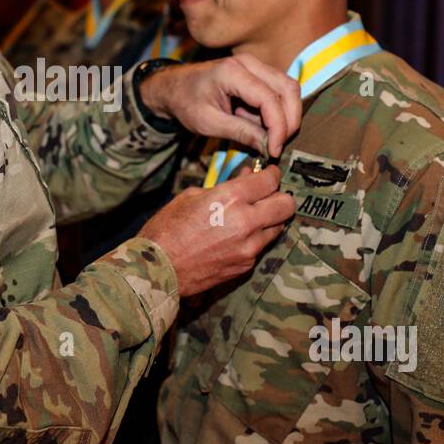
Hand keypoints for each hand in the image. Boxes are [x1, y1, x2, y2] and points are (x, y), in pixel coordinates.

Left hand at [139, 54, 300, 157]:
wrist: (173, 88)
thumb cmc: (185, 102)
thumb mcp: (209, 123)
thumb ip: (241, 132)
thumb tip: (268, 146)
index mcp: (232, 72)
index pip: (269, 98)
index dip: (278, 126)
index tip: (274, 149)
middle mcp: (248, 63)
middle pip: (288, 88)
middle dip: (289, 120)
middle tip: (278, 144)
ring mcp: (254, 66)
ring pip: (287, 88)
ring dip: (285, 115)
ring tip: (267, 136)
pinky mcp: (257, 74)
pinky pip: (278, 91)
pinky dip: (276, 111)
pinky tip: (259, 125)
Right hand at [139, 165, 294, 295]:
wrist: (157, 269)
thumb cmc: (167, 228)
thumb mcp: (192, 196)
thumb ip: (225, 186)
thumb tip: (247, 176)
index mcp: (231, 198)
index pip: (270, 180)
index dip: (271, 174)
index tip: (268, 174)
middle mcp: (246, 222)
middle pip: (286, 205)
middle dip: (280, 197)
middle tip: (267, 195)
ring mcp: (248, 247)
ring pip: (279, 227)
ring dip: (269, 219)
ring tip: (251, 217)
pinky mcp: (246, 266)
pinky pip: (261, 247)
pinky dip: (254, 239)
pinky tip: (236, 237)